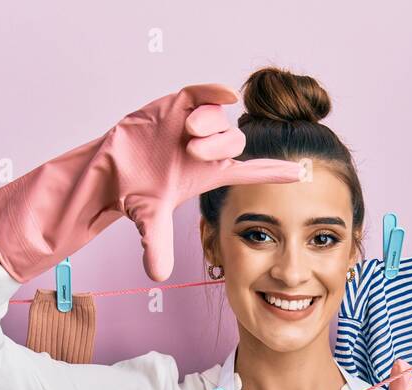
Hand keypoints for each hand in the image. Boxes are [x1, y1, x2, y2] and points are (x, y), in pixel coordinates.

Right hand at [0, 82, 303, 282]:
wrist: (109, 167)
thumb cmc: (134, 190)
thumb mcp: (149, 217)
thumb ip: (156, 244)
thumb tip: (156, 276)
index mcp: (210, 174)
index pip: (250, 172)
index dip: (274, 172)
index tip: (302, 174)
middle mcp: (207, 148)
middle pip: (236, 141)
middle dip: (218, 146)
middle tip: (193, 152)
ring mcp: (194, 125)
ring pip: (220, 119)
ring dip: (206, 125)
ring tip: (184, 133)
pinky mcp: (179, 104)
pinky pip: (205, 92)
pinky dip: (214, 92)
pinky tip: (223, 95)